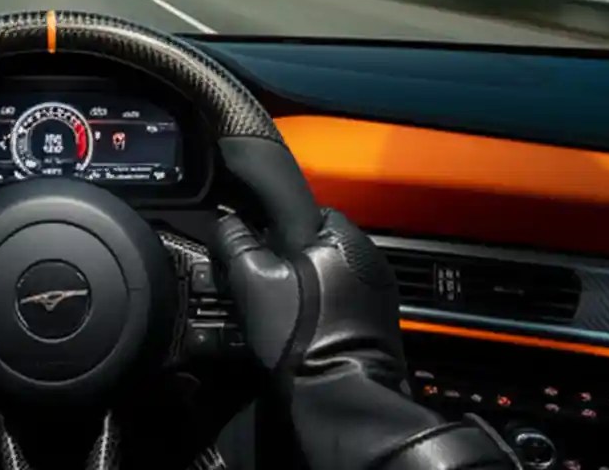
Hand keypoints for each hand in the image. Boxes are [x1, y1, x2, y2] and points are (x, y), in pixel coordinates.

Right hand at [211, 210, 517, 469]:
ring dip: (310, 280)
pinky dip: (327, 303)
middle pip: (315, 242)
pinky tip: (306, 324)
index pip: (299, 210)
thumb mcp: (251, 282)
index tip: (253, 248)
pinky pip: (346, 296)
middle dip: (290, 256)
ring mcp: (380, 289)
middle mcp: (370, 255)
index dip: (270, 227)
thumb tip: (225, 220)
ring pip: (331, 270)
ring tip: (284, 307)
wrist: (339, 397)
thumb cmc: (300, 338)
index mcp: (343, 235)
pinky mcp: (382, 317)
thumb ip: (234, 242)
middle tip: (263, 282)